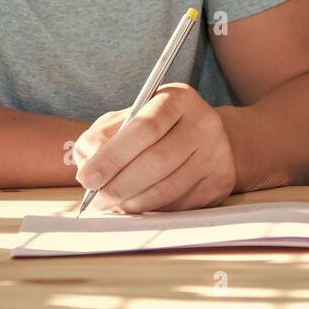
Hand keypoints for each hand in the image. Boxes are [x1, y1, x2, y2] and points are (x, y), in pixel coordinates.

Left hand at [72, 83, 236, 212]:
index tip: (87, 177)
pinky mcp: (221, 180)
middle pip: (157, 161)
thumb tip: (87, 163)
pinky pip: (181, 204)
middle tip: (96, 199)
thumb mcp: (129, 119)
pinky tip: (139, 204)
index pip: (145, 128)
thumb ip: (102, 135)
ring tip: (114, 204)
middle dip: (119, 185)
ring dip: (133, 202)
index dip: (112, 156)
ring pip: (169, 188)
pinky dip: (154, 209)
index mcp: (178, 98)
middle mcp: (204, 122)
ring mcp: (217, 152)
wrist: (207, 138)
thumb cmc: (158, 129)